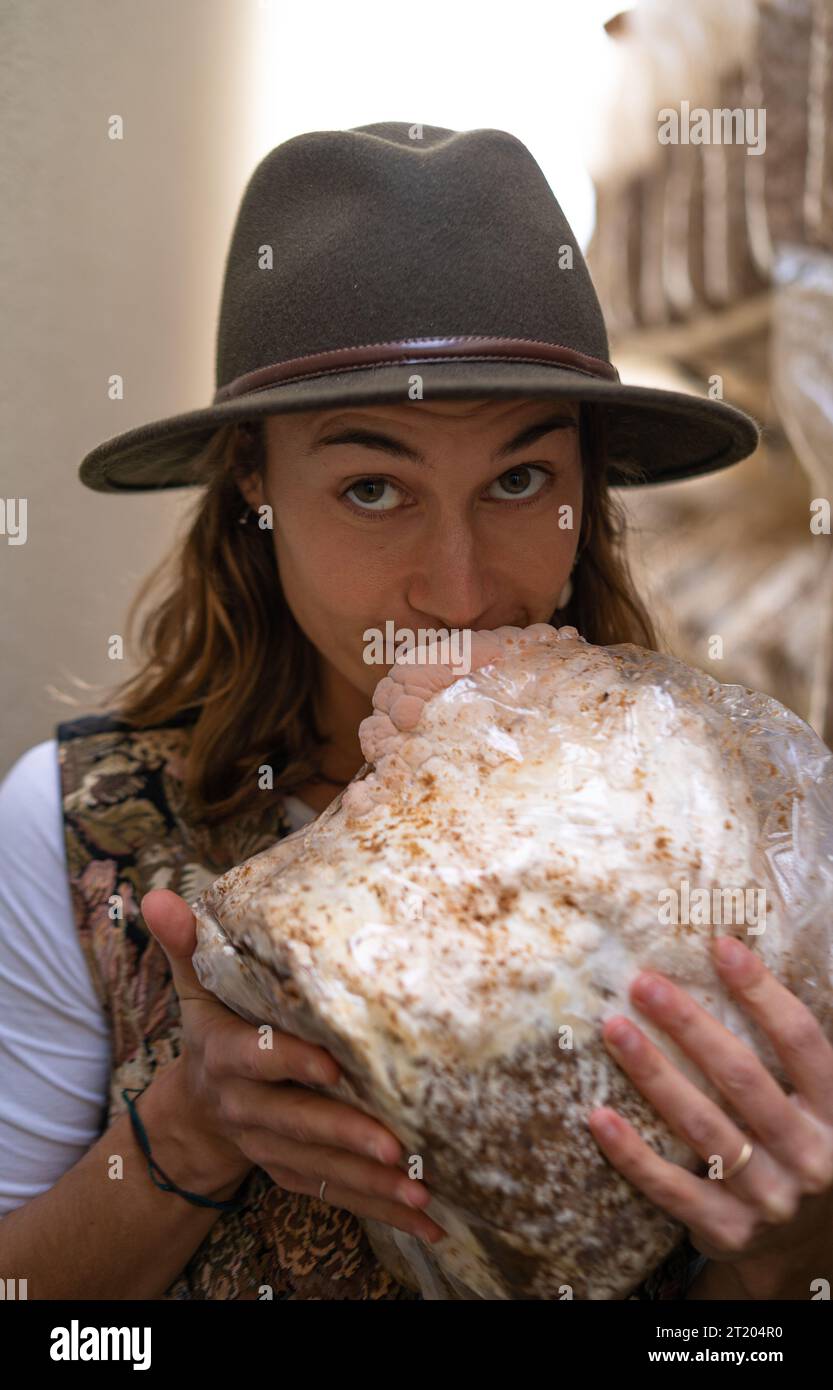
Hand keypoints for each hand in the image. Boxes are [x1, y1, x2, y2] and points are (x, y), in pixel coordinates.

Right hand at [142, 889, 443, 1243]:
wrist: (200, 1108)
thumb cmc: (215, 1030)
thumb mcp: (196, 989)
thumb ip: (186, 945)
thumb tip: (157, 895)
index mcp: (226, 1058)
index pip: (257, 1060)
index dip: (290, 1064)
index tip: (332, 1066)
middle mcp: (248, 1109)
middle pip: (297, 1124)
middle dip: (344, 1136)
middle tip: (394, 1145)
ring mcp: (273, 1147)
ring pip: (322, 1170)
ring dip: (371, 1186)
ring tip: (422, 1194)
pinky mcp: (296, 1173)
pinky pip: (339, 1197)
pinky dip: (382, 1212)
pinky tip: (430, 1222)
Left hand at [587, 934, 832, 1292]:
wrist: (806, 1248)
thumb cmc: (800, 1147)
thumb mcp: (819, 1105)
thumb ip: (790, 1054)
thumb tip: (731, 962)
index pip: (802, 1041)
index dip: (763, 992)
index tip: (720, 947)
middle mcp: (808, 1156)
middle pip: (742, 1079)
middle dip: (689, 1024)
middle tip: (642, 982)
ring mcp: (768, 1198)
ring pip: (702, 1127)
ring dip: (654, 1073)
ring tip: (615, 1028)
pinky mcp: (727, 1230)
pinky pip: (671, 1187)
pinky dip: (633, 1153)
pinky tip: (599, 1117)